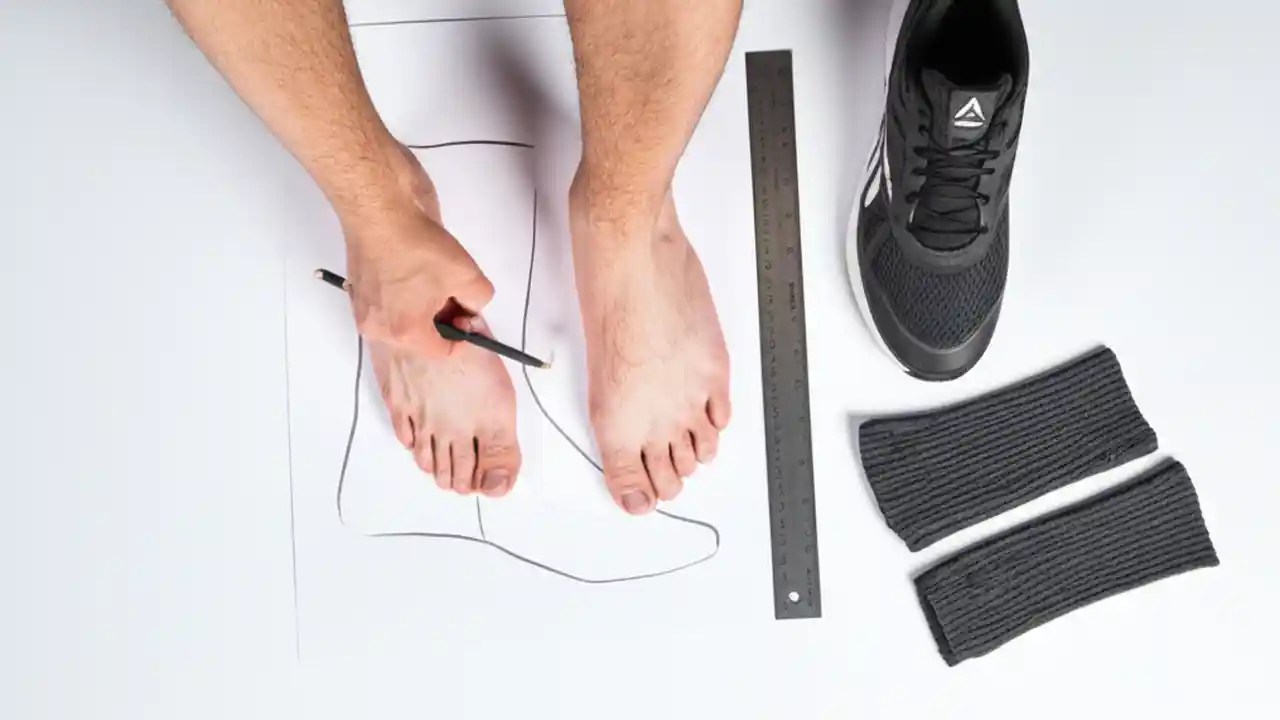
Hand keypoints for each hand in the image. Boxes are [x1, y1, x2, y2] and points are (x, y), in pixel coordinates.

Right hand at [341, 155, 493, 358]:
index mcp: (403, 334)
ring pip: (402, 318)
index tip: (469, 311)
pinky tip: (412, 270)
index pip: (442, 351)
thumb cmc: (420, 246)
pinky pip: (386, 301)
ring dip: (421, 305)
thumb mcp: (468, 276)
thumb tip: (470, 305)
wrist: (379, 207)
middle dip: (440, 319)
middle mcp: (377, 328)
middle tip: (454, 292)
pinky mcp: (357, 286)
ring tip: (434, 278)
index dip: (463, 333)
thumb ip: (478, 301)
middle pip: (419, 336)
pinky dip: (401, 293)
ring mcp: (362, 307)